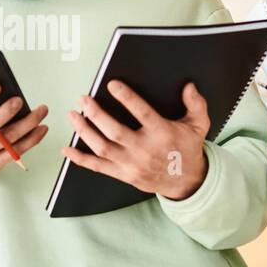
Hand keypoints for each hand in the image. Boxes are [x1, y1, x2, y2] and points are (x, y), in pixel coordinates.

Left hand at [62, 79, 208, 200]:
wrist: (185, 182)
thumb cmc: (187, 149)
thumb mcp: (198, 125)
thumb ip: (196, 104)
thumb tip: (189, 86)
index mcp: (162, 134)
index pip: (143, 113)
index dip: (127, 98)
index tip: (112, 85)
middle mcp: (145, 150)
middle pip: (115, 131)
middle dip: (96, 114)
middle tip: (83, 99)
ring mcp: (131, 164)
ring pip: (102, 148)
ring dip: (84, 131)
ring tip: (73, 115)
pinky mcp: (123, 175)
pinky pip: (97, 167)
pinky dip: (80, 159)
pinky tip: (67, 148)